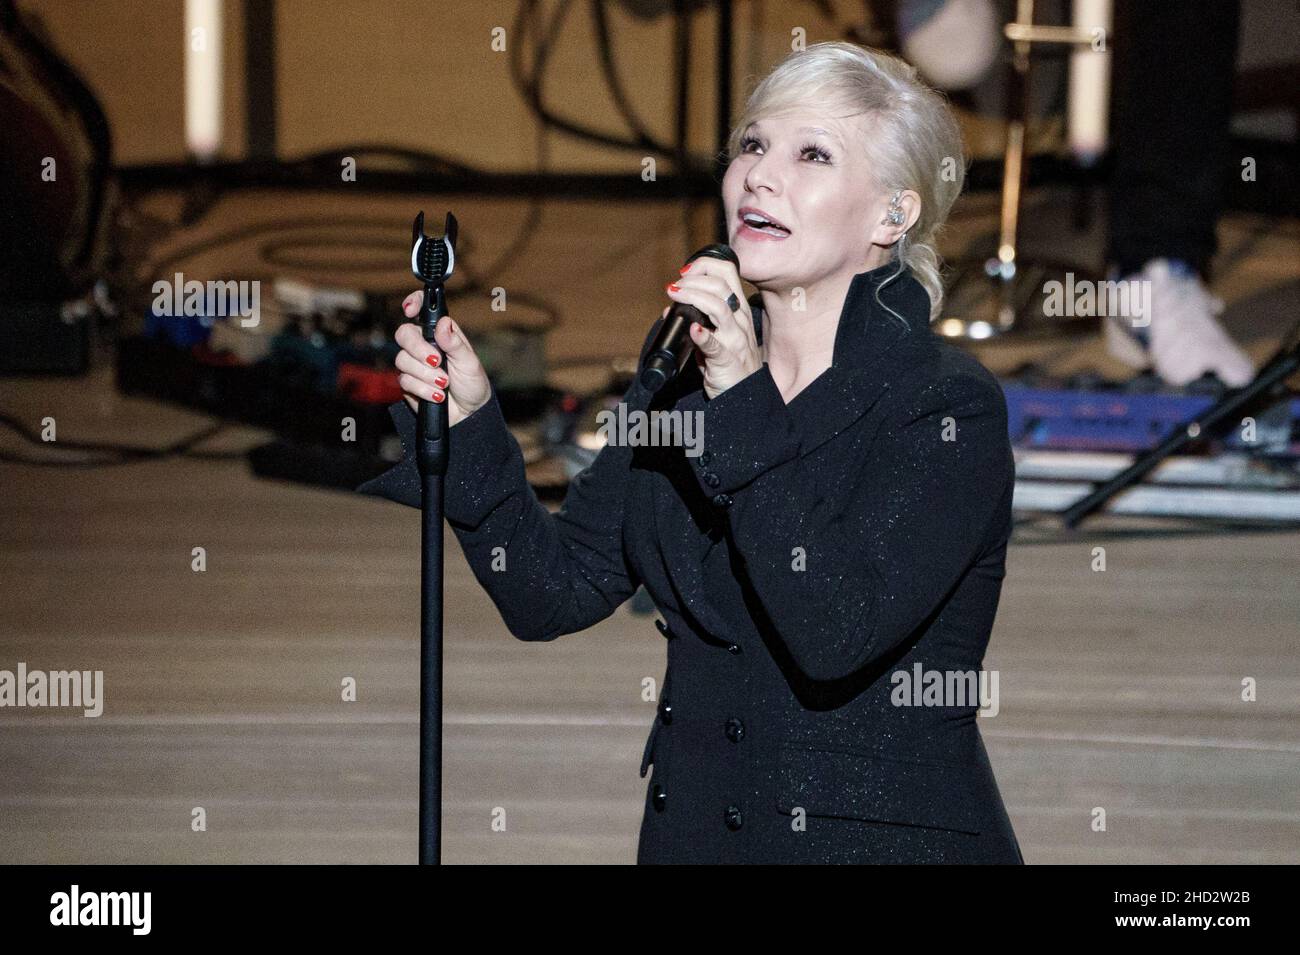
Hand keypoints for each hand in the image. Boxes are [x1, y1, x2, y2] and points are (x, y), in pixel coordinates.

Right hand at [394, 291, 491, 425]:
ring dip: (425, 374)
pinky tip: (438, 395)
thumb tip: (444, 323)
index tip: (410, 309)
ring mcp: (414, 364)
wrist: (468, 415)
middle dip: (418, 348)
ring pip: (402, 360)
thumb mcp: (470, 362)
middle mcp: (424, 346)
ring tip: (444, 383)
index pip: (422, 312)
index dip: (413, 303)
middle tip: (436, 361)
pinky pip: (404, 381)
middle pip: (403, 334)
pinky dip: (423, 389)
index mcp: (440, 334)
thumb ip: (455, 343)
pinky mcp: (408, 383)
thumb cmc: (472, 384)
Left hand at [665, 257, 761, 398]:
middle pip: (721, 285)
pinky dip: (703, 336)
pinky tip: (693, 330)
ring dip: (693, 296)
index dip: (705, 265)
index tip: (684, 273)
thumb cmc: (729, 364)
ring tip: (675, 295)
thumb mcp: (715, 337)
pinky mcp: (727, 360)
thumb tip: (670, 308)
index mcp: (738, 310)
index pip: (728, 273)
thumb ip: (696, 320)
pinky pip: (716, 345)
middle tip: (674, 287)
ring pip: (719, 307)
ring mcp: (735, 339)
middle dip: (693, 279)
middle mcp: (739, 320)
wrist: (744, 395)